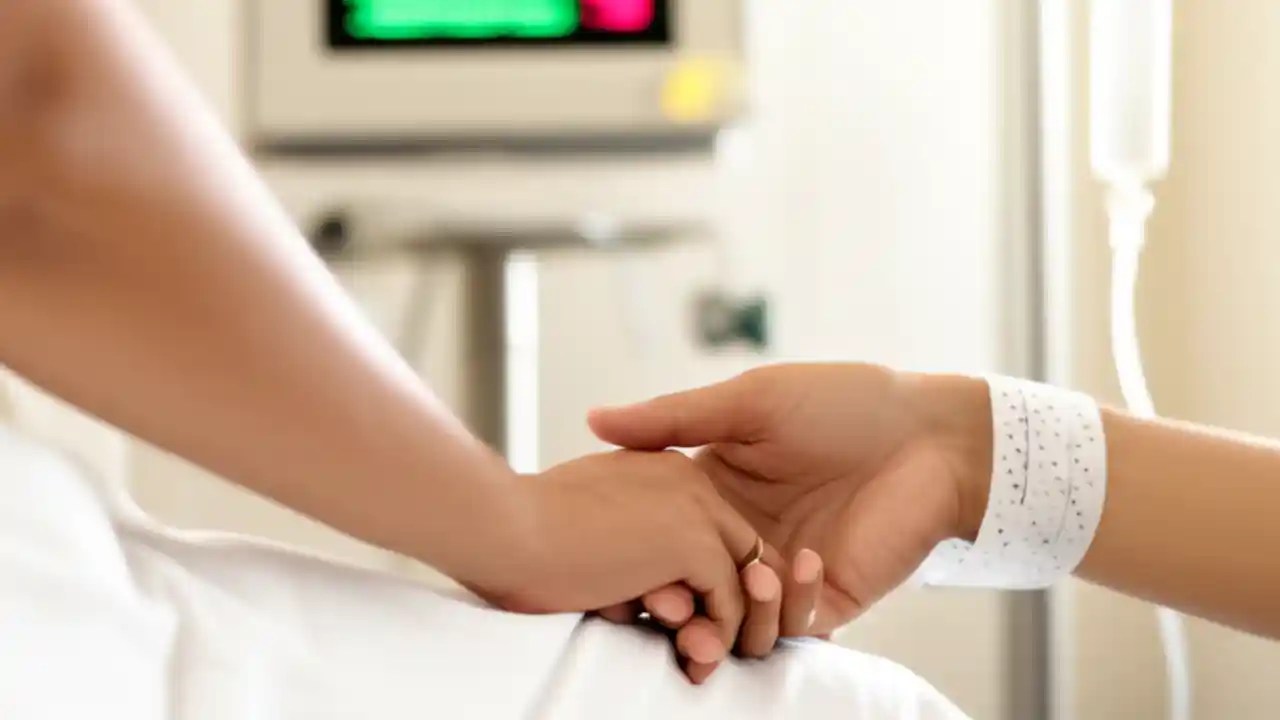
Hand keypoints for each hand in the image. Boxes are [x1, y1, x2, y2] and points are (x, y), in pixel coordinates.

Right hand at [475, 449, 782, 677]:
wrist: (504, 526)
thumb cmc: (522, 530)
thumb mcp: (586, 513)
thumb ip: (625, 533)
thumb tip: (637, 589)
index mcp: (661, 467)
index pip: (708, 527)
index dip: (700, 577)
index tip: (674, 616)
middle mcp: (687, 479)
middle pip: (735, 550)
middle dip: (722, 601)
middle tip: (696, 646)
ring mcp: (695, 509)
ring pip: (740, 579)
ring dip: (722, 626)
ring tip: (694, 662)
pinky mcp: (695, 543)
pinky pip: (728, 603)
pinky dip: (715, 638)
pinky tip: (689, 663)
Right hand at [589, 364, 991, 635]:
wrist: (931, 433)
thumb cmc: (843, 403)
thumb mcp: (749, 402)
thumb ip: (673, 419)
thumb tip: (592, 419)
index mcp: (716, 492)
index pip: (660, 535)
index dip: (636, 552)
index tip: (614, 558)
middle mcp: (742, 538)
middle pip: (689, 589)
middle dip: (670, 603)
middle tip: (661, 602)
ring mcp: (783, 572)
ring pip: (733, 622)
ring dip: (724, 617)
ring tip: (727, 594)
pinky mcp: (828, 597)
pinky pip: (791, 627)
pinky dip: (786, 609)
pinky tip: (801, 563)